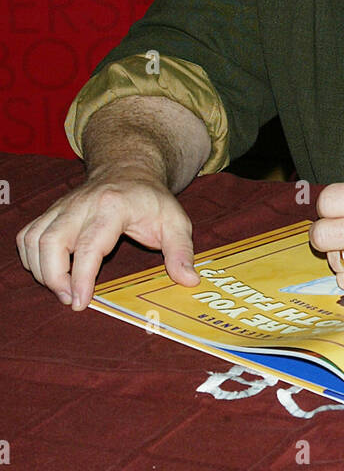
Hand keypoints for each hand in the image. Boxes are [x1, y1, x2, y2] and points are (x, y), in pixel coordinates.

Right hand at [16, 167, 199, 310]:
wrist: (128, 168)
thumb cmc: (151, 199)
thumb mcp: (176, 221)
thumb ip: (181, 251)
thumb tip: (189, 281)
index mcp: (112, 206)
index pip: (89, 245)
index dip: (81, 277)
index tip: (81, 302)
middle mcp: (80, 204)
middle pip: (51, 243)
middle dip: (55, 278)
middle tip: (72, 300)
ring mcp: (61, 207)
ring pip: (33, 240)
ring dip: (41, 271)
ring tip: (62, 291)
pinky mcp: (50, 212)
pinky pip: (27, 236)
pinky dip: (31, 258)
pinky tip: (50, 273)